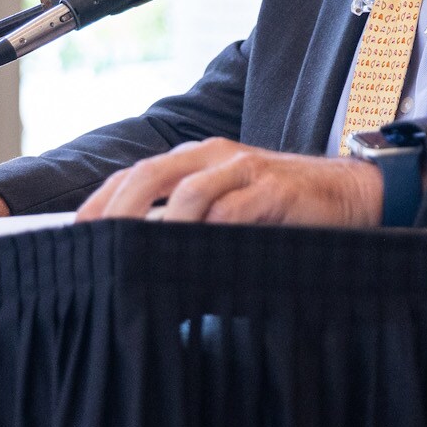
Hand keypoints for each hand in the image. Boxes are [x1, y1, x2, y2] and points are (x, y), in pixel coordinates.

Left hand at [76, 138, 382, 227]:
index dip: (103, 201)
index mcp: (197, 160)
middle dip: (118, 210)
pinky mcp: (275, 190)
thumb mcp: (227, 214)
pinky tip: (194, 252)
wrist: (349, 194)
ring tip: (137, 256)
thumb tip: (139, 270)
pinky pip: (236, 208)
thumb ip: (187, 232)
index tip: (76, 233)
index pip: (136, 174)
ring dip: (160, 225)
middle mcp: (216, 157)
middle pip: (152, 175)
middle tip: (96, 244)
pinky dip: (211, 229)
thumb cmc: (282, 210)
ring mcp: (246, 170)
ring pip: (189, 190)